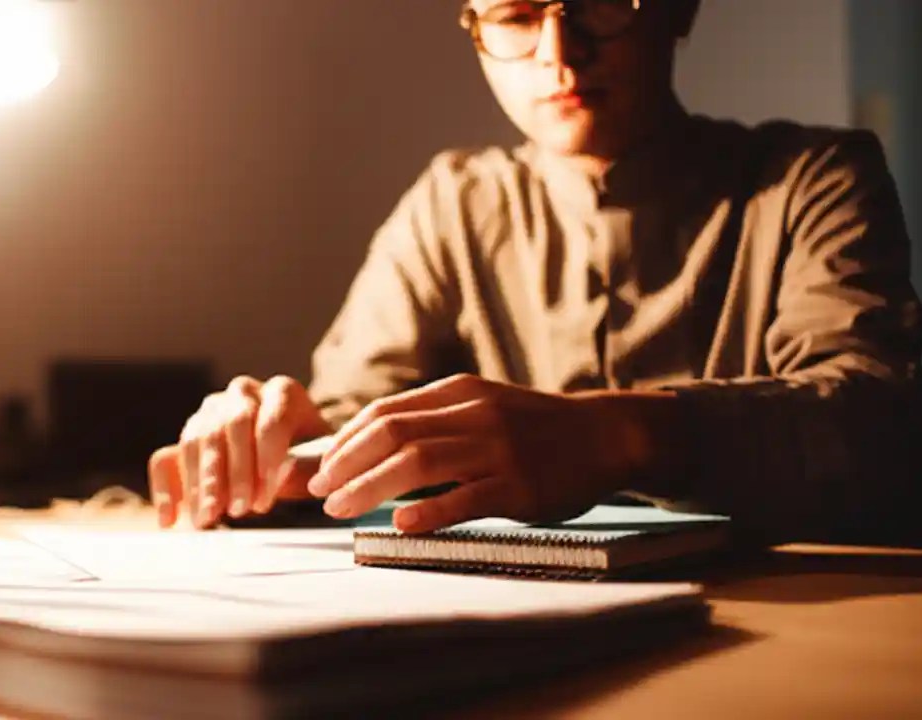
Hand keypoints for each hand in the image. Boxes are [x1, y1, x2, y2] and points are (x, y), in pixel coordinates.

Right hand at [148, 376, 331, 528]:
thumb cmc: (310, 458)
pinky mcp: (190, 432)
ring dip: (201, 484)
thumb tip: (289, 477)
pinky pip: (165, 458)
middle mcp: (243, 393)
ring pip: (198, 440)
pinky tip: (168, 521)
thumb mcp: (319, 461)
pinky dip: (164, 490)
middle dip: (234, 473)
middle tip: (238, 511)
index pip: (270, 423)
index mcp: (282, 392)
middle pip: (232, 427)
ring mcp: (212, 409)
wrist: (291, 448)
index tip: (266, 502)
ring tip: (207, 520)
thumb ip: (307, 469)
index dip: (266, 463)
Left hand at [307, 374, 675, 532]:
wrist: (604, 435)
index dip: (345, 441)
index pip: (384, 413)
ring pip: (419, 463)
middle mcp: (473, 415)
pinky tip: (401, 526)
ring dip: (371, 487)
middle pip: (392, 434)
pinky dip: (430, 512)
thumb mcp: (481, 405)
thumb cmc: (531, 427)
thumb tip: (366, 446)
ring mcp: (497, 450)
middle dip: (346, 464)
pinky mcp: (519, 486)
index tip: (319, 467)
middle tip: (318, 492)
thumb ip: (431, 420)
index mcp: (458, 393)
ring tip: (341, 508)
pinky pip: (466, 498)